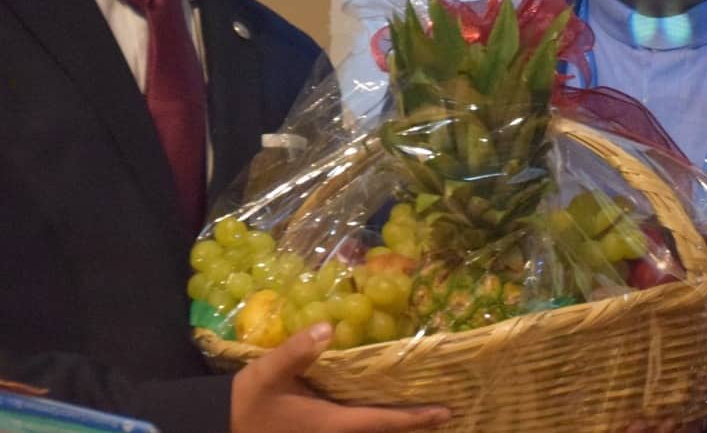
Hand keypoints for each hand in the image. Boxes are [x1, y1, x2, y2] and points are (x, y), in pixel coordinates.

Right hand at [231, 324, 450, 432]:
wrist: (216, 425)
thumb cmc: (246, 401)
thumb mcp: (268, 372)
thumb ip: (298, 350)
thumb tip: (329, 325)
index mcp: (331, 424)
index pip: (382, 421)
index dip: (415, 418)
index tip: (446, 413)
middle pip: (383, 432)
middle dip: (414, 423)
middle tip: (448, 409)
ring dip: (395, 424)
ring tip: (426, 411)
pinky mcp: (317, 432)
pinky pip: (355, 429)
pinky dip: (375, 421)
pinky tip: (383, 409)